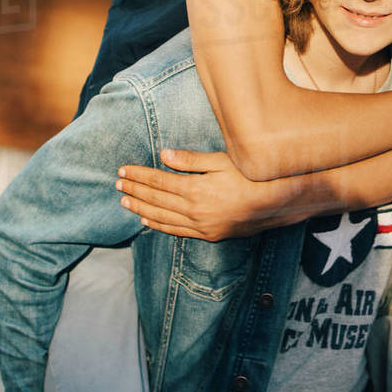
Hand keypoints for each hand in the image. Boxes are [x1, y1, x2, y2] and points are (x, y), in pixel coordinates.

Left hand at [115, 148, 301, 239]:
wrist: (274, 205)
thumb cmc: (250, 177)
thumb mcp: (222, 161)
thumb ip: (191, 160)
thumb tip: (164, 156)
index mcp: (195, 189)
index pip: (159, 182)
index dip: (139, 176)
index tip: (123, 170)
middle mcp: (193, 210)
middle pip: (156, 199)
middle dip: (135, 190)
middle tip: (117, 183)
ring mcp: (200, 226)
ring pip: (162, 217)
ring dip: (140, 208)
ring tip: (124, 201)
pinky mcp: (208, 235)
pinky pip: (176, 231)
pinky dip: (158, 225)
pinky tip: (146, 220)